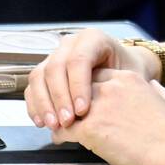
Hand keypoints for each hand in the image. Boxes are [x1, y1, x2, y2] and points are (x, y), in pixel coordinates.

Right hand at [25, 28, 154, 128]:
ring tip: (54, 125)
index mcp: (93, 38)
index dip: (77, 86)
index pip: (78, 60)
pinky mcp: (45, 71)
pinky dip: (35, 105)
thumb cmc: (129, 71)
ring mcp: (54, 55)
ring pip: (40, 77)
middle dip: (59, 98)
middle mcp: (70, 44)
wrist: (123, 68)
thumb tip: (106, 106)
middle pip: (55, 68)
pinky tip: (43, 122)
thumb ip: (120, 85)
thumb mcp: (131, 74)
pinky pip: (33, 86)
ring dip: (44, 104)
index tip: (83, 111)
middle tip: (67, 122)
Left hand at [50, 69, 164, 164]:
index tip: (84, 102)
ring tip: (60, 128)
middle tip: (67, 115)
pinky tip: (62, 140)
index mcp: (129, 79)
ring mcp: (98, 107)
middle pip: (76, 89)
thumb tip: (154, 88)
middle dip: (69, 102)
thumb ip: (157, 91)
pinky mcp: (90, 129)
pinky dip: (60, 135)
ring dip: (62, 118)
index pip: (95, 76)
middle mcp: (111, 88)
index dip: (86, 90)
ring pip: (65, 107)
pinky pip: (63, 129)